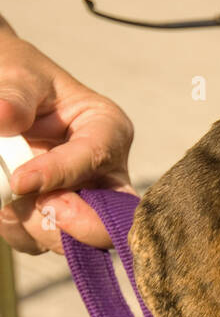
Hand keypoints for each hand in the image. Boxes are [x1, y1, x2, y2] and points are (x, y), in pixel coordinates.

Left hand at [0, 24, 134, 253]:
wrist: (10, 91)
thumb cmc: (21, 78)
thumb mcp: (19, 74)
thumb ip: (15, 96)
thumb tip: (4, 118)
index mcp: (108, 129)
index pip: (96, 158)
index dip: (60, 175)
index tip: (20, 181)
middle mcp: (107, 171)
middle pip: (112, 217)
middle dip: (74, 222)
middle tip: (35, 206)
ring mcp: (88, 198)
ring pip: (81, 238)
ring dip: (41, 229)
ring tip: (8, 206)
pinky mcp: (63, 217)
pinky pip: (50, 241)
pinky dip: (24, 234)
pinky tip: (6, 213)